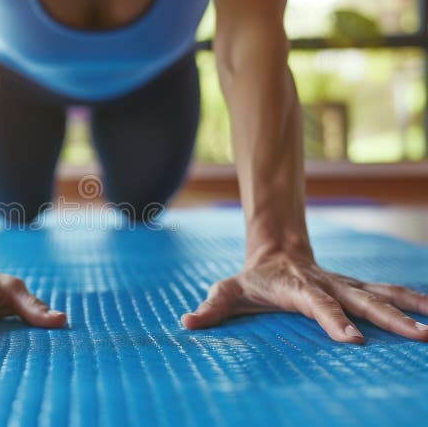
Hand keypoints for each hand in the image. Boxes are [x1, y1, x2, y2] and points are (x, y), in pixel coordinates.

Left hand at [181, 252, 427, 342]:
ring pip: (382, 294)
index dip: (334, 321)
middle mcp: (326, 285)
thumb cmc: (250, 278)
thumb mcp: (226, 291)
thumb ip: (210, 308)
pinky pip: (387, 293)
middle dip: (390, 319)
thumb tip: (186, 324)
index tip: (354, 341)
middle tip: (419, 336)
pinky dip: (413, 299)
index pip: (319, 306)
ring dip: (410, 307)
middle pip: (361, 301)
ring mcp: (344, 285)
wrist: (275, 249)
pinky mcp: (355, 288)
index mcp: (297, 288)